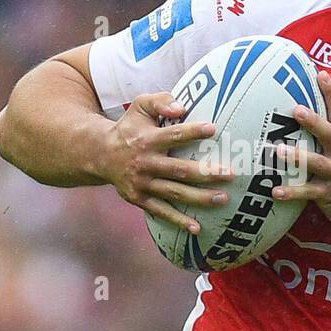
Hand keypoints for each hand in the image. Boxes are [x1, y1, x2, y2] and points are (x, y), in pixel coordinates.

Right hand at [101, 92, 233, 232]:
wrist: (100, 154)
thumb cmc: (130, 127)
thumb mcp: (140, 106)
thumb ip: (160, 101)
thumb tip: (181, 107)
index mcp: (147, 140)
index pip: (172, 135)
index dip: (192, 132)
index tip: (213, 129)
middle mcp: (145, 163)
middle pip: (179, 170)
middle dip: (206, 173)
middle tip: (231, 173)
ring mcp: (142, 184)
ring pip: (174, 193)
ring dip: (200, 197)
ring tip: (223, 198)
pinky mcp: (139, 199)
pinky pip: (161, 212)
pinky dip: (178, 221)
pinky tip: (197, 228)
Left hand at [270, 69, 330, 227]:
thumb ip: (325, 135)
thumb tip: (300, 112)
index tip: (320, 74)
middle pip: (328, 134)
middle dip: (314, 122)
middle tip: (296, 110)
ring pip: (317, 163)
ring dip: (297, 157)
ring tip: (278, 151)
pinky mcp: (328, 194)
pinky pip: (308, 193)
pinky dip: (291, 192)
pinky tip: (275, 191)